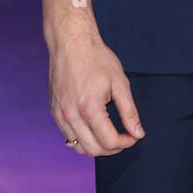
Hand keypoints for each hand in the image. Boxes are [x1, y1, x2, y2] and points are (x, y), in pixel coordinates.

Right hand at [48, 17, 144, 155]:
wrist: (71, 43)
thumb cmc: (97, 59)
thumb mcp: (120, 83)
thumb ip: (129, 112)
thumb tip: (138, 134)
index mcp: (89, 109)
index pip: (109, 141)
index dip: (125, 143)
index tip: (134, 136)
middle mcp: (70, 115)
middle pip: (93, 150)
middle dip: (112, 148)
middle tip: (124, 137)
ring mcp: (59, 114)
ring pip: (78, 146)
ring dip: (96, 146)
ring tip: (110, 134)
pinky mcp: (54, 111)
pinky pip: (68, 135)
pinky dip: (83, 138)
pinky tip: (94, 127)